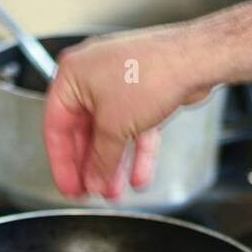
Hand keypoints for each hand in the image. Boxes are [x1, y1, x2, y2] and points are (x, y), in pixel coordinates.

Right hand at [42, 27, 213, 199]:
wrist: (195, 60)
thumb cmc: (152, 73)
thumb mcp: (114, 127)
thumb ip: (100, 160)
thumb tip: (93, 179)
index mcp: (72, 76)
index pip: (55, 127)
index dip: (61, 163)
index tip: (69, 187)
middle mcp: (92, 76)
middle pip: (83, 132)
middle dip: (90, 166)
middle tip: (89, 191)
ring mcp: (119, 83)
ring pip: (110, 133)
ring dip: (112, 164)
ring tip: (113, 190)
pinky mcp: (142, 92)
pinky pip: (133, 129)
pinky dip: (135, 153)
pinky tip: (138, 176)